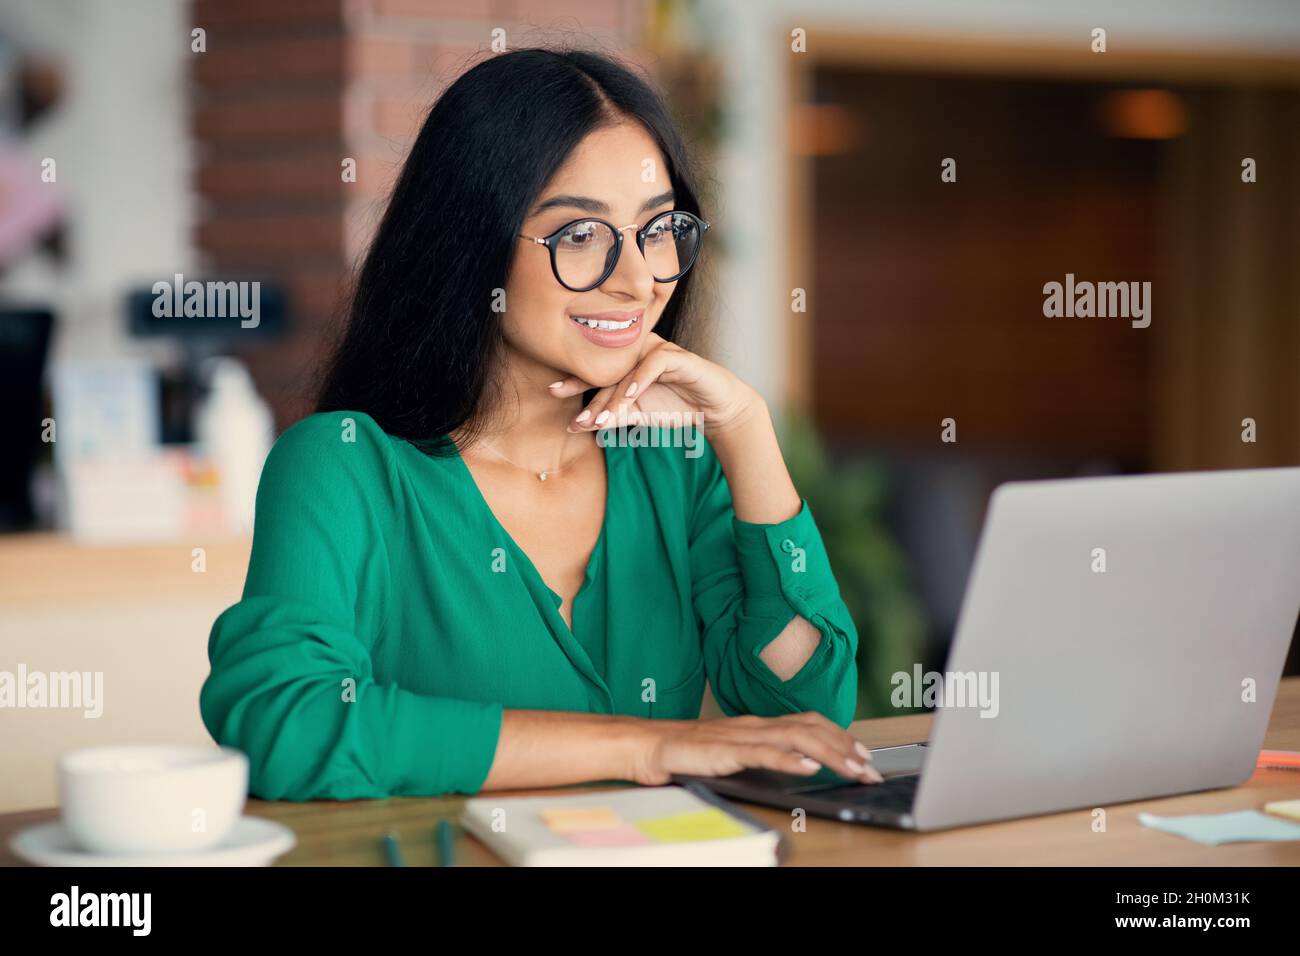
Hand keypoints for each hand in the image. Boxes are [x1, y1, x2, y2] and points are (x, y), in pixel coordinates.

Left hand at [548, 333, 760, 434]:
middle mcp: (639, 353)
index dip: (574, 380)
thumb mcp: (639, 416)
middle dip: (588, 392)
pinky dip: (640, 380)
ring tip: (600, 420)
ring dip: (614, 397)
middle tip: (574, 414)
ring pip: (628, 369)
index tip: (552, 391)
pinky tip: (630, 398)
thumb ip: (612, 417)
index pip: (597, 370)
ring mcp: (658, 351)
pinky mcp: (678, 356)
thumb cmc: (677, 408)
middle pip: (608, 368)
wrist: (716, 409)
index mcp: (627, 364)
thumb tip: (577, 425)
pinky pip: (654, 363)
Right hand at [631, 712, 883, 785]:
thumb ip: (763, 753)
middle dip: (844, 747)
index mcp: (758, 724)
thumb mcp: (733, 751)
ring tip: (852, 767)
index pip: (808, 722)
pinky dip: (788, 758)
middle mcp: (754, 724)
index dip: (839, 734)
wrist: (647, 744)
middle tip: (870, 766)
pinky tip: (807, 766)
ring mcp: (741, 735)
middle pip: (810, 728)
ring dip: (828, 753)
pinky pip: (762, 752)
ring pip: (795, 738)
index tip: (864, 752)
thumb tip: (800, 763)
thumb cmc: (687, 751)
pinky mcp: (725, 750)